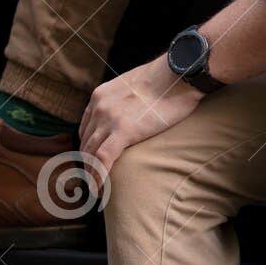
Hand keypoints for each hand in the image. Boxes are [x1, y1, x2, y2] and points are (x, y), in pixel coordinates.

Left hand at [78, 54, 200, 180]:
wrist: (179, 73)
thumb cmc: (167, 79)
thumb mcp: (135, 86)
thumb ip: (125, 100)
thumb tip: (133, 113)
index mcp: (100, 96)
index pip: (86, 128)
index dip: (87, 148)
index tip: (92, 161)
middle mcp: (99, 106)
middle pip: (86, 143)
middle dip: (86, 164)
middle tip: (91, 181)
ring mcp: (109, 118)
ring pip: (91, 153)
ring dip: (90, 174)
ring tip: (94, 191)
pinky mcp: (123, 130)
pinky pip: (103, 158)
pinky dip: (98, 176)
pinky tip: (98, 190)